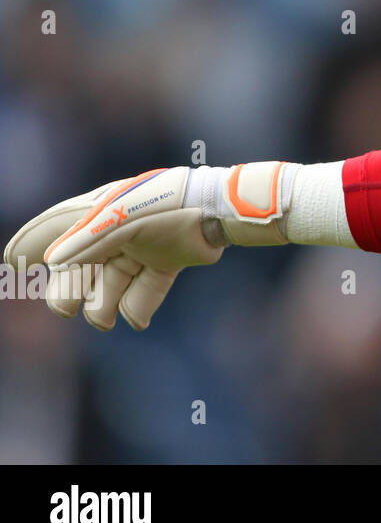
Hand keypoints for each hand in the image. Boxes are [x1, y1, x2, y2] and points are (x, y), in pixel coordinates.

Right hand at [4, 162, 293, 330]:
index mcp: (101, 211)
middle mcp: (117, 231)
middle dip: (68, 292)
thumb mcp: (119, 217)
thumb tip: (50, 262)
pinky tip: (135, 318)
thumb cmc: (166, 204)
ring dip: (102, 305)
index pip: (58, 226)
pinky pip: (144, 293)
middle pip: (80, 269)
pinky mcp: (166, 262)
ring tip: (104, 318)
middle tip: (69, 308)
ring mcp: (141, 248)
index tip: (11, 259)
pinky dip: (138, 308)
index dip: (33, 241)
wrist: (218, 210)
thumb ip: (85, 239)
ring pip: (110, 286)